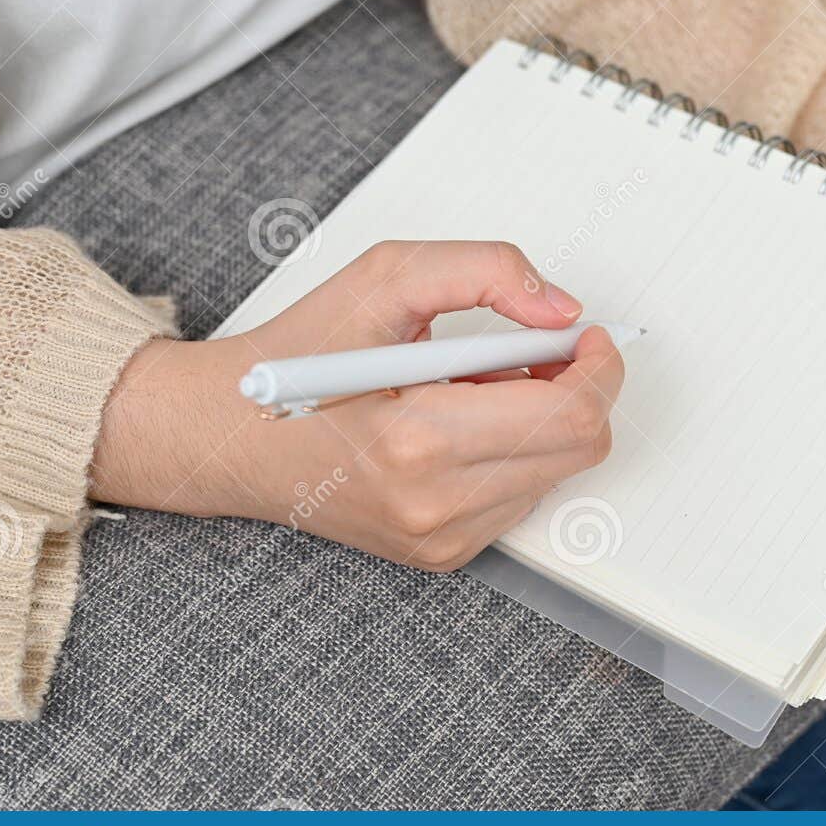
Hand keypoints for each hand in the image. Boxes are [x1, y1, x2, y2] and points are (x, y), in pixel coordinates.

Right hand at [90, 240, 623, 571]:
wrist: (229, 436)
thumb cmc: (299, 355)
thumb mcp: (385, 278)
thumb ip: (484, 272)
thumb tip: (561, 309)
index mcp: (417, 441)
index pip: (569, 416)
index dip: (596, 366)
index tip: (583, 332)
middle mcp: (434, 505)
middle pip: (578, 448)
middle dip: (575, 388)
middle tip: (535, 348)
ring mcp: (440, 539)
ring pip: (555, 472)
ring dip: (538, 420)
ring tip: (471, 387)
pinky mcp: (443, 554)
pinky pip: (521, 496)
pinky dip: (511, 451)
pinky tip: (458, 424)